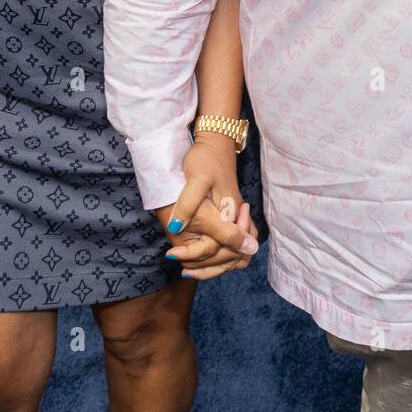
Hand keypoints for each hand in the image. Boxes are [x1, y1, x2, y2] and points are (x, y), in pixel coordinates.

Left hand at [158, 133, 258, 279]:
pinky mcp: (231, 216)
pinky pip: (231, 246)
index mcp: (231, 214)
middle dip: (208, 268)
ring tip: (188, 268)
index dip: (197, 256)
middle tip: (182, 268)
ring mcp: (237, 219)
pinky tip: (198, 256)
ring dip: (215, 267)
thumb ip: (189, 205)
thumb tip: (176, 229)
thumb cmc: (205, 160)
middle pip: (234, 258)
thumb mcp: (195, 180)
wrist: (216, 143)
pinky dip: (219, 258)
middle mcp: (238, 220)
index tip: (173, 254)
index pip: (222, 249)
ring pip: (236, 255)